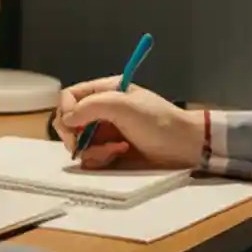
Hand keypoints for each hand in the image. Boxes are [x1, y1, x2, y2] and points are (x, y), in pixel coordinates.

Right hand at [53, 76, 203, 169]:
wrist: (185, 147)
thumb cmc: (159, 121)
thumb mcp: (125, 106)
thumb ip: (91, 106)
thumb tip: (66, 118)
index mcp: (105, 91)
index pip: (69, 97)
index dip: (66, 111)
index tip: (73, 127)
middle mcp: (101, 111)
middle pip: (68, 122)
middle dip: (75, 135)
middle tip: (83, 144)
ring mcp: (105, 133)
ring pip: (78, 144)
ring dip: (93, 149)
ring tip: (116, 150)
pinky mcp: (110, 153)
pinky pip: (91, 158)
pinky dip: (100, 159)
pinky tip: (119, 155)